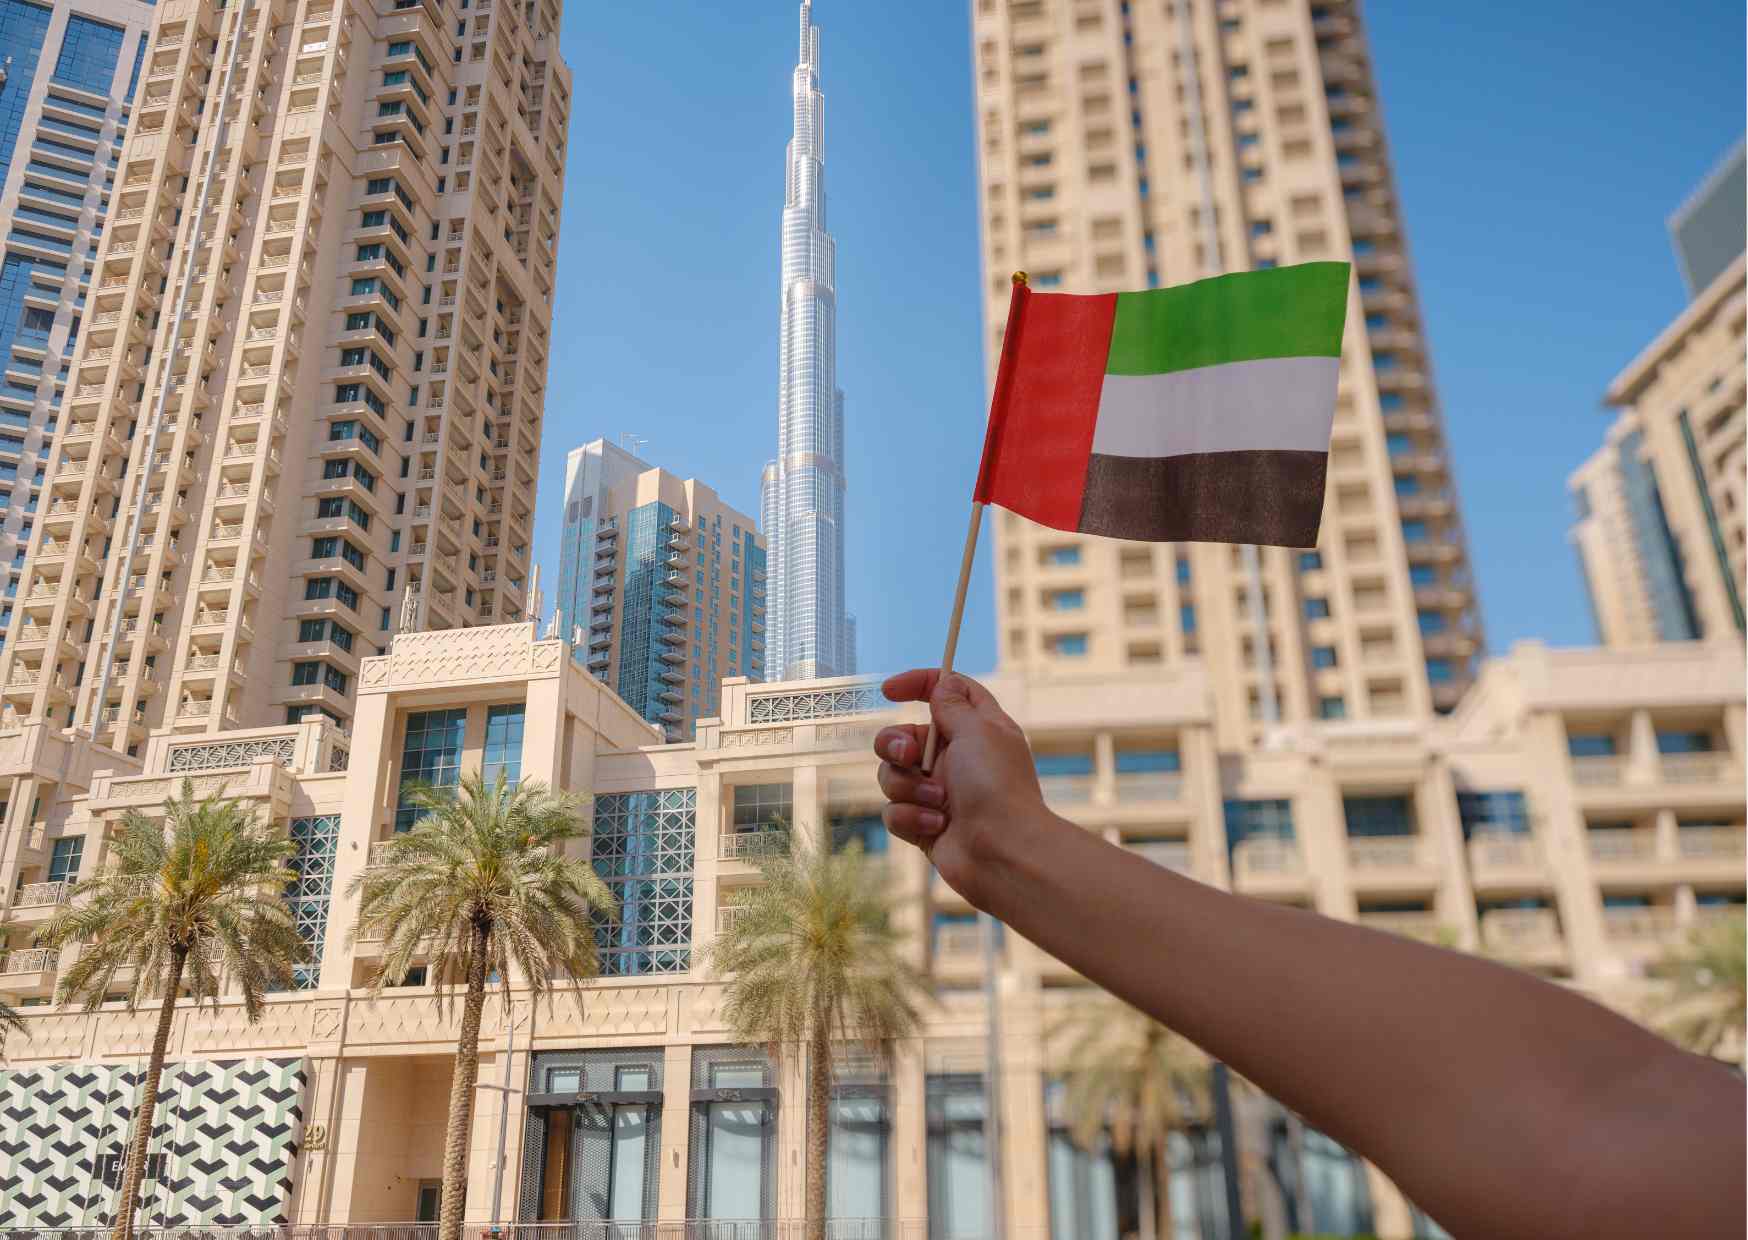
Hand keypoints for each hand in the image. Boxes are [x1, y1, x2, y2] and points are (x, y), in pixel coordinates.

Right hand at [874, 669, 1048, 908]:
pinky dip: (912, 817)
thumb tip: (943, 684)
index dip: (917, 684)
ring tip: (938, 803)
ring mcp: (938, 793)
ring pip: (892, 775)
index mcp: (976, 730)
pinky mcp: (924, 824)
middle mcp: (956, 759)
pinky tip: (937, 827)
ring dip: (909, 787)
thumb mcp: (978, 731)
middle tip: (909, 755)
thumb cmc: (998, 788)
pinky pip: (895, 811)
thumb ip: (953, 705)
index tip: (890, 690)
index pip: (944, 693)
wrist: (1003, 853)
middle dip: (896, 744)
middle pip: (904, 736)